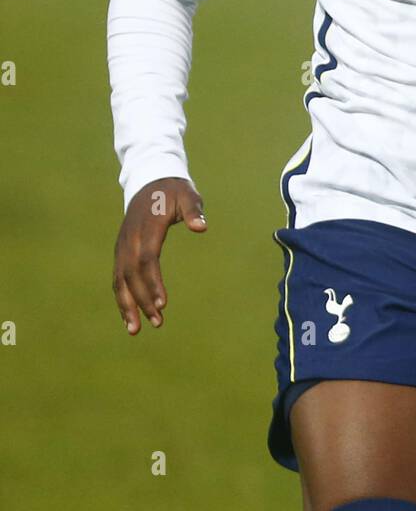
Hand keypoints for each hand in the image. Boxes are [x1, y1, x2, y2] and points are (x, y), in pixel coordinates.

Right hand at [113, 177, 206, 333]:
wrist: (150, 180)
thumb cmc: (174, 191)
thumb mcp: (188, 195)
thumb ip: (194, 211)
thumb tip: (201, 227)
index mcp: (148, 226)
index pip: (147, 259)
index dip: (153, 283)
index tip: (162, 304)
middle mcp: (131, 238)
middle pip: (131, 274)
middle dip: (142, 301)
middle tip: (157, 323)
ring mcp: (123, 244)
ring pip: (120, 279)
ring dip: (127, 305)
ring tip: (136, 330)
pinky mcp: (121, 249)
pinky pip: (118, 276)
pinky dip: (122, 296)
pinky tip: (129, 316)